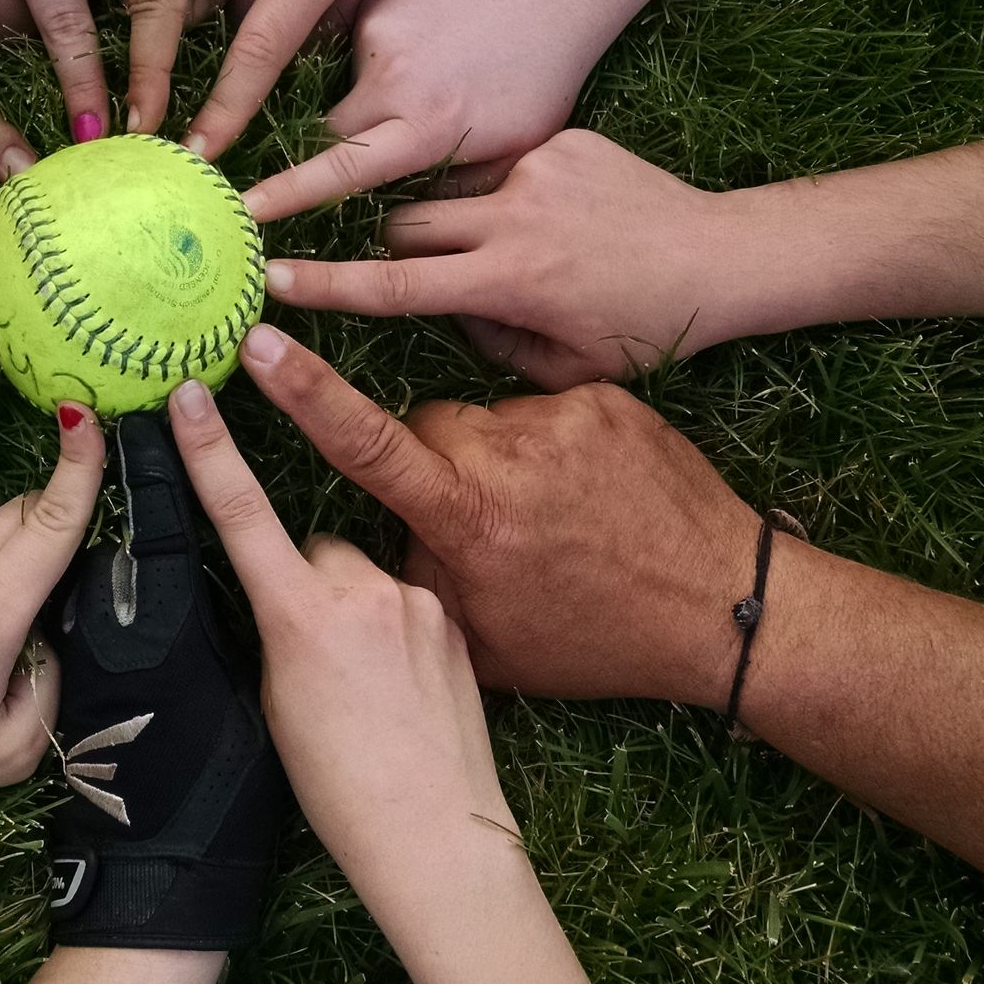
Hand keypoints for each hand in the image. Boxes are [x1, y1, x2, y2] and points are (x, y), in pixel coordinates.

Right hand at [166, 376, 513, 908]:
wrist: (435, 833)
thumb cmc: (341, 789)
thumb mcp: (278, 705)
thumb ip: (282, 630)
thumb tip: (295, 599)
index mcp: (301, 615)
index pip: (242, 514)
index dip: (209, 451)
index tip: (188, 394)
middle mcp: (361, 590)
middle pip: (317, 548)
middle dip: (309, 582)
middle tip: (316, 659)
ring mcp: (414, 598)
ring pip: (365, 572)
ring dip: (358, 605)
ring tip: (369, 684)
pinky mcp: (452, 615)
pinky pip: (407, 597)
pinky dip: (397, 626)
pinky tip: (404, 685)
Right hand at [231, 325, 759, 704]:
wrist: (723, 606)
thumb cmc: (597, 641)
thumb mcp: (485, 640)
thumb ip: (415, 578)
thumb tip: (376, 534)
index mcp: (471, 519)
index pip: (366, 443)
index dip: (304, 392)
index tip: (260, 342)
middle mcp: (511, 457)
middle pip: (427, 425)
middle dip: (435, 462)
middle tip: (476, 519)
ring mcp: (561, 420)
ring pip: (487, 417)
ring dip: (497, 456)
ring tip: (552, 514)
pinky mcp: (603, 398)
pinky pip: (543, 408)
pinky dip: (552, 444)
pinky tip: (590, 492)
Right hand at [242, 0, 585, 223]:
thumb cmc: (541, 81)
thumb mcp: (511, 155)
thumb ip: (449, 191)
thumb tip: (397, 219)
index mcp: (426, 128)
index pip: (339, 171)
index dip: (288, 195)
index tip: (244, 211)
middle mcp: (394, 83)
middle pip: (326, 132)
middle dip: (324, 151)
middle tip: (347, 153)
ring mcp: (380, 38)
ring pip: (346, 90)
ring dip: (374, 101)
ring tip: (434, 84)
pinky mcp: (378, 5)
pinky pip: (362, 51)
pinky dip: (387, 61)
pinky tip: (432, 49)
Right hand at [265, 129, 731, 387]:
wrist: (722, 255)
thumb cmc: (648, 326)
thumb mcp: (566, 363)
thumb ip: (491, 341)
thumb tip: (451, 313)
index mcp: (513, 277)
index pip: (395, 283)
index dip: (328, 284)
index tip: (272, 277)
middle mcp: (515, 215)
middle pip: (404, 222)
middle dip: (391, 246)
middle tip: (415, 272)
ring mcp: (535, 169)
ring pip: (450, 192)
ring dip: (458, 223)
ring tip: (521, 251)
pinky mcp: (560, 141)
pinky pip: (502, 169)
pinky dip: (511, 197)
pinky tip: (565, 221)